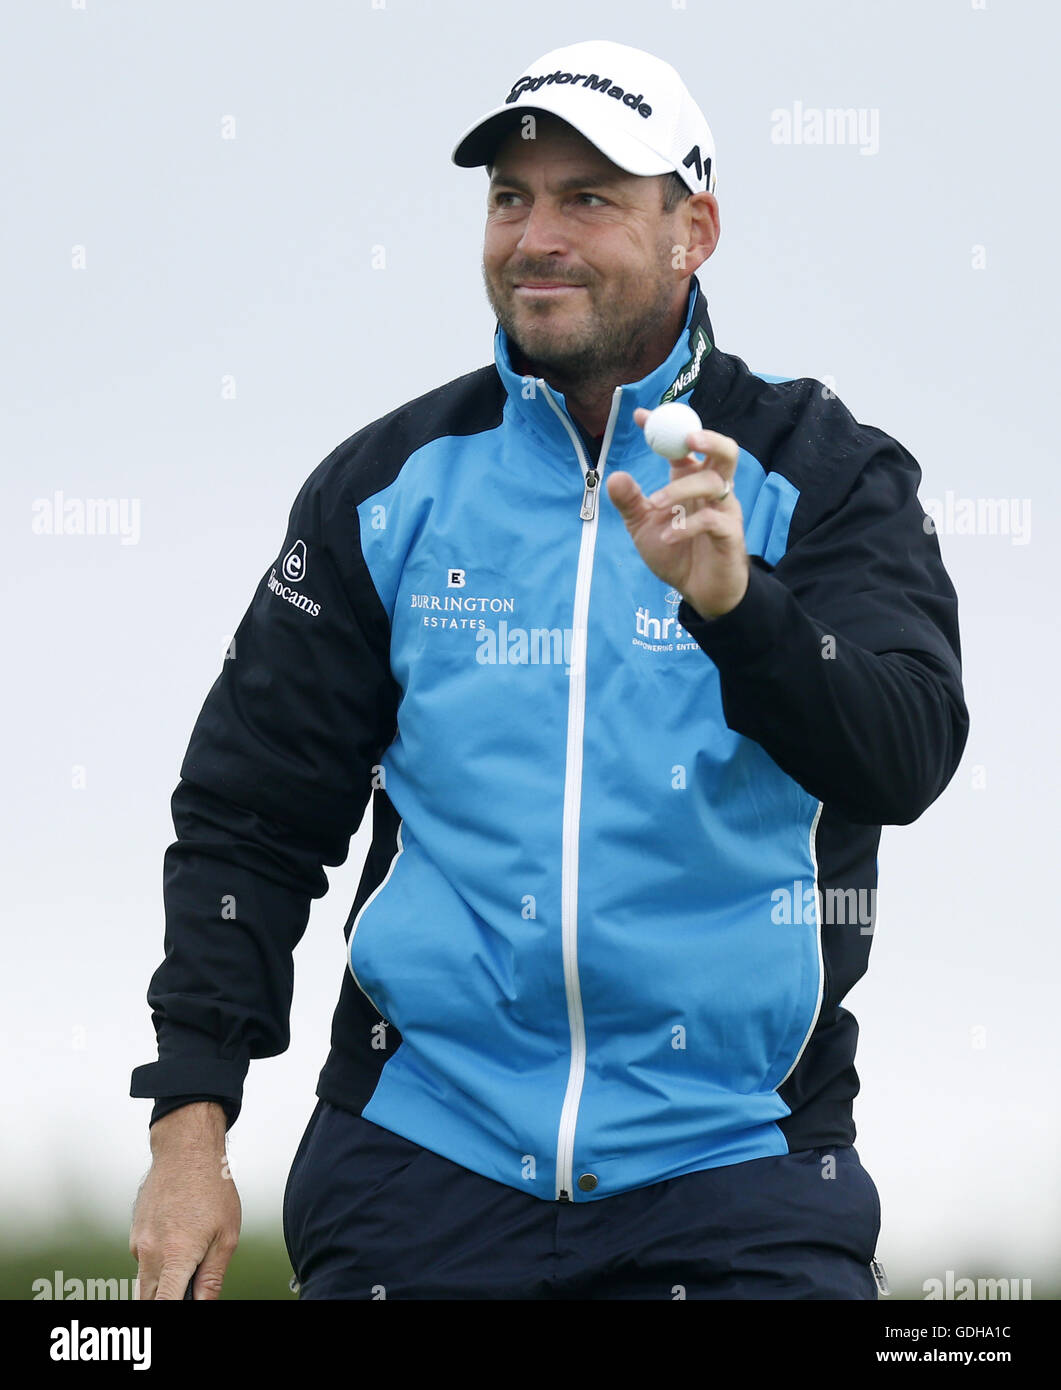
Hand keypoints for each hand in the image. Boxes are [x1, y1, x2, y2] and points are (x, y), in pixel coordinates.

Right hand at [130, 1102, 241, 1300]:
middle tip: (189, 1289)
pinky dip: (157, 1262)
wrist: (185, 1149)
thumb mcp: (226, 1235)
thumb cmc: (212, 1188)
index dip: (171, 1314)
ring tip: (189, 1257)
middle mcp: (150, 1253)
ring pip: (144, 1282)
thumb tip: (203, 1304)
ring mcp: (137, 1242)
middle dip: (166, 1302)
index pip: (164, 1306)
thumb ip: (212, 1277)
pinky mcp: (134, 1232)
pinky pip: (143, 1260)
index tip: (183, 1306)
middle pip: (149, 1299)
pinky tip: (178, 1237)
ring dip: (162, 1284)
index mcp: (175, 1256)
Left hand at [606, 407, 748, 619]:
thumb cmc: (675, 553)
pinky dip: (685, 526)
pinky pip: (713, 521)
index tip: (640, 416)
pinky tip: (667, 537)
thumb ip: (630, 503)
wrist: (697, 592)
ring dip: (680, 489)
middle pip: (725, 451)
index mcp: (691, 481)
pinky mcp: (730, 535)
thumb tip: (615, 476)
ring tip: (655, 506)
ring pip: (714, 482)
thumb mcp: (643, 527)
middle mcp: (713, 490)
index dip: (666, 427)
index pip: (683, 446)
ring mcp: (725, 511)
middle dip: (708, 438)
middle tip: (687, 439)